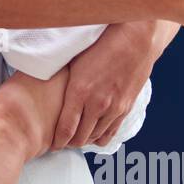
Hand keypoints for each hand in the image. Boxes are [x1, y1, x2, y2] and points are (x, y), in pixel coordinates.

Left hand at [52, 21, 161, 149]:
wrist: (136, 40)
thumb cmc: (103, 44)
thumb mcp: (76, 61)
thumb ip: (65, 80)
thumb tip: (47, 90)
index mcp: (80, 91)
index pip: (65, 128)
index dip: (57, 140)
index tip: (50, 144)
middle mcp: (97, 104)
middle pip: (80, 137)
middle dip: (69, 142)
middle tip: (61, 142)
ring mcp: (114, 108)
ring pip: (95, 137)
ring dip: (85, 140)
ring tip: (76, 138)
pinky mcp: (126, 108)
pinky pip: (111, 132)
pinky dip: (101, 137)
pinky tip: (94, 135)